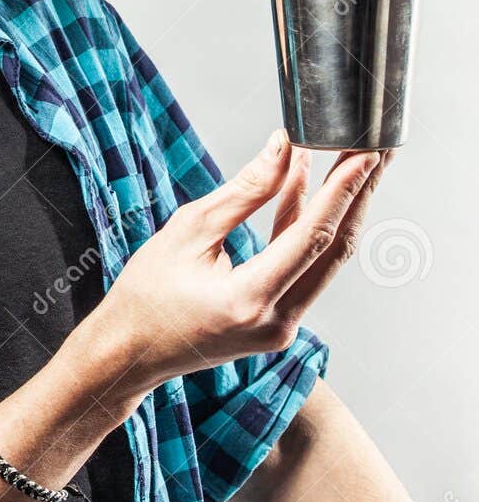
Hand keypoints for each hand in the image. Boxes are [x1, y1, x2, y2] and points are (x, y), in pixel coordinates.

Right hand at [71, 130, 393, 409]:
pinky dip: (307, 231)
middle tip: (372, 151)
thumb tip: (284, 148)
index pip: (311, 236)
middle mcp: (276, 322)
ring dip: (336, 211)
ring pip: (324, 261)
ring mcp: (282, 330)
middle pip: (333, 250)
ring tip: (350, 163)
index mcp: (248, 299)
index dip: (341, 190)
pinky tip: (304, 191)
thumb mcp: (188, 230)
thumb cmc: (146, 293)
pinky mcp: (279, 326)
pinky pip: (305, 271)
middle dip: (355, 196)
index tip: (363, 154)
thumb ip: (244, 191)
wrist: (130, 353)